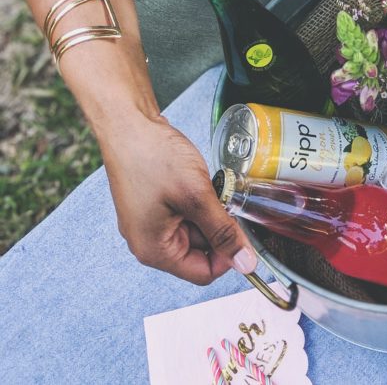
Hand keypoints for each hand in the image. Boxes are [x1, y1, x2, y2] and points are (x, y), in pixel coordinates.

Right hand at [100, 113, 257, 283]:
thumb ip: (223, 231)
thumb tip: (245, 263)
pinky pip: (183, 212)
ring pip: (194, 228)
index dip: (228, 254)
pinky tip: (196, 179)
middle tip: (221, 196)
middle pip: (199, 250)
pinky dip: (196, 198)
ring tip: (206, 183)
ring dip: (208, 209)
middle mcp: (148, 242)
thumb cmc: (153, 157)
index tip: (241, 228)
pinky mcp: (152, 204)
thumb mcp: (196, 196)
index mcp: (155, 251)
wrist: (128, 124)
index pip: (203, 273)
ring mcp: (148, 223)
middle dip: (216, 225)